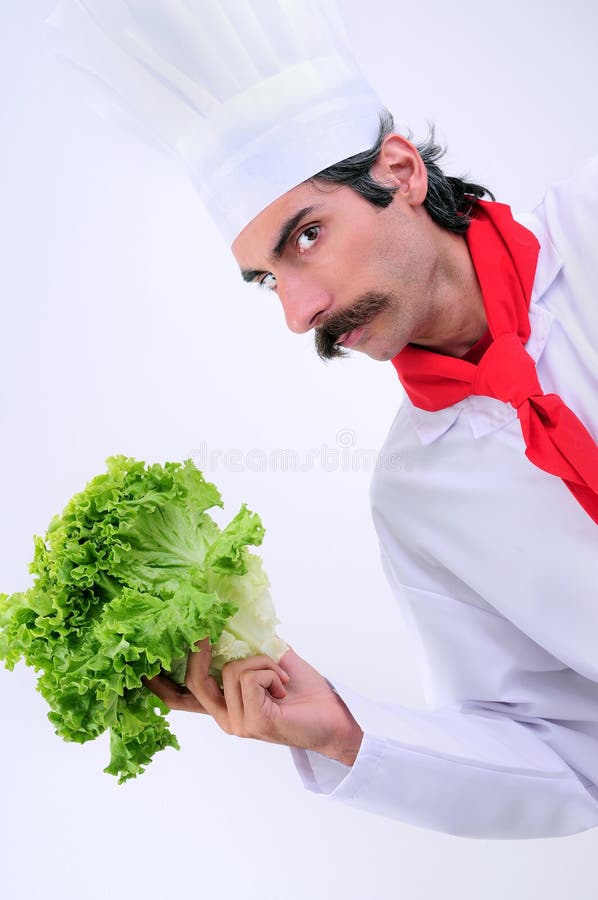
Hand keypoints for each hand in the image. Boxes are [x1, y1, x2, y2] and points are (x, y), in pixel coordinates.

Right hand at [145, 640, 362, 765]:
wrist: (333, 717)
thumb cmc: (302, 690)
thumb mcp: (268, 661)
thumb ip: (244, 648)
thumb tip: (228, 619)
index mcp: (224, 705)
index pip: (181, 698)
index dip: (156, 684)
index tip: (138, 668)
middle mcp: (225, 718)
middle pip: (192, 682)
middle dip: (197, 652)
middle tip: (203, 631)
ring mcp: (236, 723)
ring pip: (231, 670)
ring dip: (261, 662)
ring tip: (279, 676)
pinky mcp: (253, 723)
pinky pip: (249, 677)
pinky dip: (270, 671)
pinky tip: (283, 688)